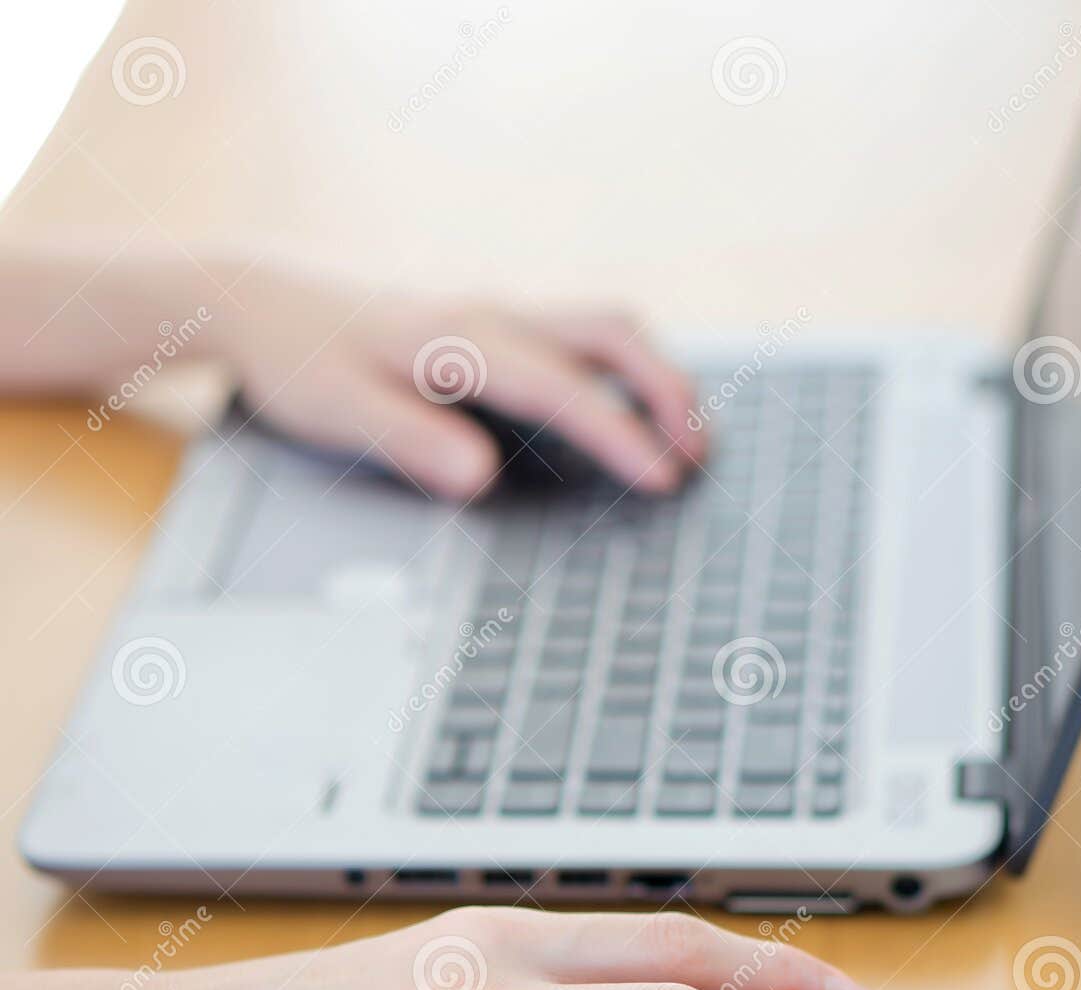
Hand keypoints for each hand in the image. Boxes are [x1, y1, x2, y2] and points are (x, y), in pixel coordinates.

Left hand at [0, 239, 704, 499]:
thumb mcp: (340, 412)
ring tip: (687, 437)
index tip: (664, 479)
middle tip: (700, 453)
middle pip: (610, 332)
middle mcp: (491, 316)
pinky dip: (623, 370)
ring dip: (654, 375)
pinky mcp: (492, 328)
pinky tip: (629, 412)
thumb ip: (411, 441)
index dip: (622, 435)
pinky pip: (579, 338)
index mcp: (462, 339)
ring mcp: (496, 317)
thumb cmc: (300, 361)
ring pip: (602, 327)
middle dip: (668, 389)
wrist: (262, 303)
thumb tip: (481, 477)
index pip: (564, 388)